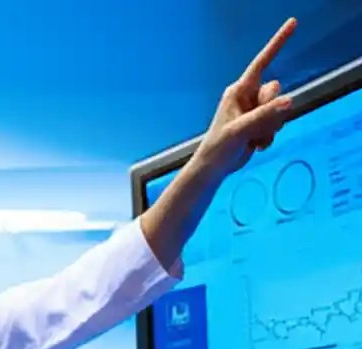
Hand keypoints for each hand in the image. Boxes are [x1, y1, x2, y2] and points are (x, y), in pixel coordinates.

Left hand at [193, 18, 296, 179]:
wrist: (215, 166)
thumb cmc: (220, 146)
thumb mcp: (241, 129)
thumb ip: (265, 115)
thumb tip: (289, 100)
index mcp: (239, 90)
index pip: (262, 62)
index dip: (278, 43)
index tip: (293, 23)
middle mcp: (248, 95)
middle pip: (276, 91)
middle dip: (270, 111)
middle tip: (251, 126)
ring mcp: (255, 109)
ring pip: (280, 109)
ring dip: (270, 127)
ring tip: (251, 138)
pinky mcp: (260, 122)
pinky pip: (278, 123)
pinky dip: (269, 136)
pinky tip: (254, 144)